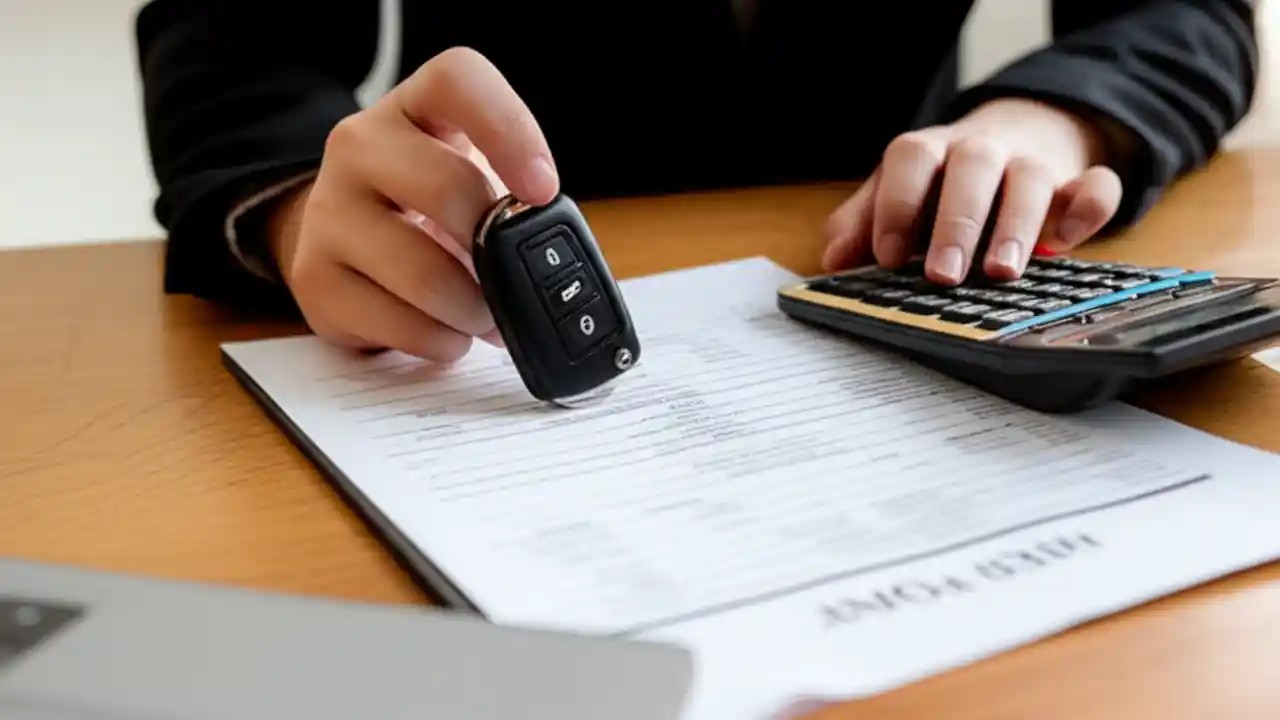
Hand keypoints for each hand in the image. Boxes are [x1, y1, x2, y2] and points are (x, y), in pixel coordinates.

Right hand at [268, 47, 557, 361]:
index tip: (544, 189)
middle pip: (445, 186)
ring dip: (473, 309)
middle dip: (496, 248)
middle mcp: (360, 144)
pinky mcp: (313, 277)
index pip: (458, 81)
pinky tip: (446, 332)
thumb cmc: (431, 208)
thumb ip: (514, 205)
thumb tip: (549, 267)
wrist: (346, 241)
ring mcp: (327, 209)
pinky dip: (440, 340)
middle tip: (514, 280)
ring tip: (484, 316)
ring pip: (422, 272)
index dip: (510, 131)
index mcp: (414, 106)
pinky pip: (396, 323)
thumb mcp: (474, 182)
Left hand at [822, 98, 1122, 283]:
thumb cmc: (944, 181)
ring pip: (1031, 178)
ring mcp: (1034, 161)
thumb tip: (834, 259)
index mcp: (931, 150)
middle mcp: (982, 149)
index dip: (898, 204)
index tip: (889, 255)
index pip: (911, 158)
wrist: (1022, 132)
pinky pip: (1097, 185)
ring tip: (1001, 273)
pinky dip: (1088, 210)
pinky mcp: (1079, 179)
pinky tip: (1065, 243)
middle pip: (972, 167)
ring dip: (1016, 225)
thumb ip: (863, 223)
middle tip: (942, 276)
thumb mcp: (899, 195)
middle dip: (956, 222)